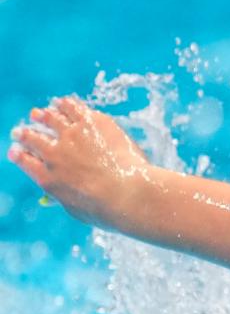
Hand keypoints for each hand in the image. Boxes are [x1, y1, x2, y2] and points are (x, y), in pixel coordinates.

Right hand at [8, 95, 160, 231]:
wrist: (129, 194)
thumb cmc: (108, 210)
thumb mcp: (78, 211)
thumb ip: (65, 198)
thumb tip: (55, 197)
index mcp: (47, 178)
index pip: (24, 161)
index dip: (19, 154)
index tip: (16, 151)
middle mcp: (54, 154)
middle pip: (32, 138)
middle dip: (25, 134)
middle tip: (21, 131)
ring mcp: (71, 135)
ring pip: (50, 118)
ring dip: (42, 115)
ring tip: (39, 113)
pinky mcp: (91, 123)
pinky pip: (72, 107)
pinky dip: (64, 104)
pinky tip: (62, 102)